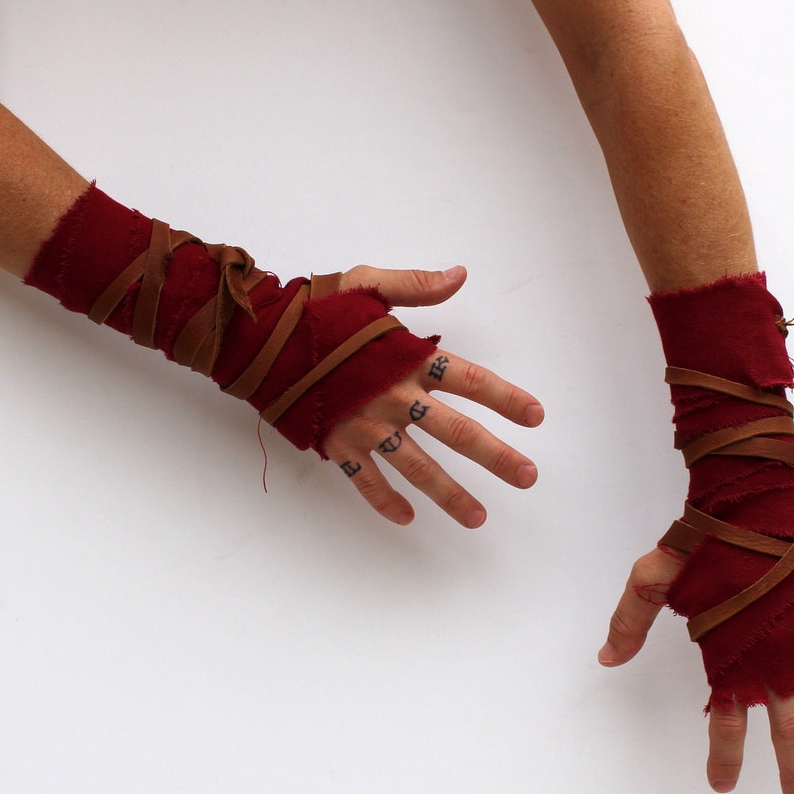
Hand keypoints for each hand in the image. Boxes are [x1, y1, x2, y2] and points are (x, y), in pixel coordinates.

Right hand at [320, 265, 543, 526]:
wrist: (258, 340)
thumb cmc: (315, 310)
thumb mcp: (367, 285)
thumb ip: (416, 285)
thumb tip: (460, 275)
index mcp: (407, 358)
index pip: (469, 380)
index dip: (505, 398)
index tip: (536, 416)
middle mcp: (393, 396)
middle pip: (456, 432)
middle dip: (495, 456)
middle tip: (528, 477)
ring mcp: (366, 425)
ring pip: (417, 467)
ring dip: (449, 494)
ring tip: (479, 518)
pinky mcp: (337, 444)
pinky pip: (366, 480)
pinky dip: (385, 501)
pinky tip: (407, 519)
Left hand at [600, 546, 793, 793]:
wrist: (752, 500)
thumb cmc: (702, 539)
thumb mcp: (653, 579)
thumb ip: (631, 622)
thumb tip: (606, 659)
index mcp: (731, 655)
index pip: (727, 719)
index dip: (725, 755)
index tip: (722, 784)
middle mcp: (774, 658)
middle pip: (787, 729)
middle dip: (793, 769)